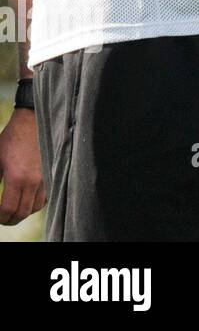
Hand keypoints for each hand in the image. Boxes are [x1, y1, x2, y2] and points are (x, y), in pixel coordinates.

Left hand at [0, 109, 45, 224]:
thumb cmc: (11, 138)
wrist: (33, 121)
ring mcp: (44, 178)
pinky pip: (46, 196)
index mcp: (16, 178)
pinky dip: (36, 203)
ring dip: (24, 212)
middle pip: (23, 212)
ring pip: (36, 207)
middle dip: (11, 219)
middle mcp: (33, 181)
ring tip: (15, 210)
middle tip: (3, 219)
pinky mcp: (51, 173)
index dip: (0, 218)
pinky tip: (28, 199)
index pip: (8, 209)